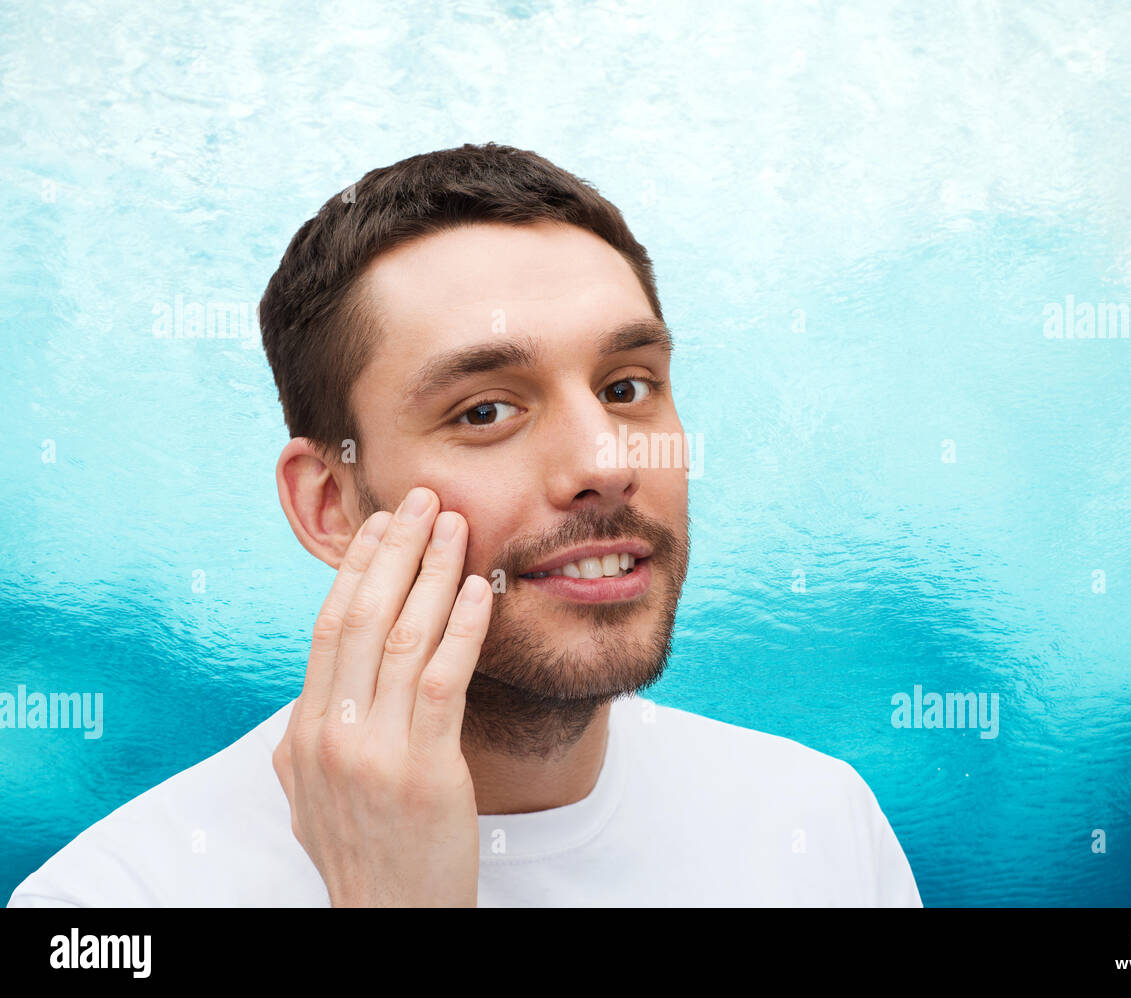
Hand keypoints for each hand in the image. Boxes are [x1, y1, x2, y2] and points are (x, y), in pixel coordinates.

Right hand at [272, 486, 492, 906]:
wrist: (392, 917)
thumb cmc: (364, 851)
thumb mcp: (313, 792)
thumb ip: (316, 732)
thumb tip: (322, 683)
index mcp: (302, 733)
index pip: (329, 627)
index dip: (357, 568)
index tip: (381, 523)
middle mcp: (329, 734)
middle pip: (362, 617)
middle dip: (394, 550)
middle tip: (420, 498)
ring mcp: (374, 752)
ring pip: (403, 638)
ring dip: (432, 572)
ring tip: (454, 525)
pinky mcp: (424, 770)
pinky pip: (444, 681)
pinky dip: (462, 627)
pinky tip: (480, 589)